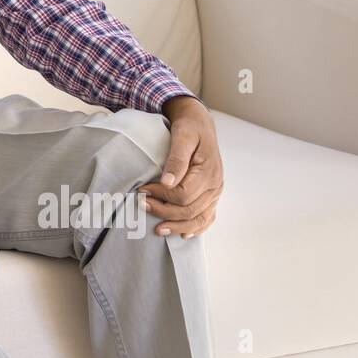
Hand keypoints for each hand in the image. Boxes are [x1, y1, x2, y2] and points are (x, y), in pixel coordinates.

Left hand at [139, 96, 224, 238]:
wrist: (200, 124)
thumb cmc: (190, 129)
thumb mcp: (182, 137)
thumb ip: (176, 160)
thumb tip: (166, 183)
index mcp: (208, 172)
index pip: (183, 195)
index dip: (161, 196)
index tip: (143, 190)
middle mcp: (215, 186)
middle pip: (189, 210)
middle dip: (164, 212)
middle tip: (142, 205)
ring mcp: (215, 193)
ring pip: (198, 218)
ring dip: (178, 226)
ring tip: (159, 230)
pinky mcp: (212, 195)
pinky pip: (207, 217)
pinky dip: (196, 227)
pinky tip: (183, 234)